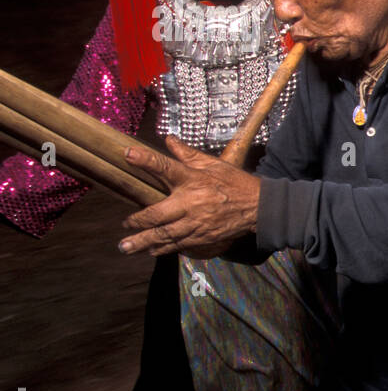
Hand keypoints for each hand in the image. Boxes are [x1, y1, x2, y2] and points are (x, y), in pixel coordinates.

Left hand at [118, 136, 259, 257]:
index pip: (165, 167)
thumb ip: (187, 153)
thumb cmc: (234, 182)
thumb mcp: (213, 164)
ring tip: (126, 247)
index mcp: (192, 179)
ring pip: (164, 235)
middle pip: (157, 214)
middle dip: (137, 222)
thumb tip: (168, 139)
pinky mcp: (203, 237)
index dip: (145, 160)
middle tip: (124, 226)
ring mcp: (196, 223)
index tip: (127, 154)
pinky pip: (178, 244)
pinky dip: (163, 248)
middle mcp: (191, 202)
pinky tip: (151, 251)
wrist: (259, 207)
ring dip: (143, 241)